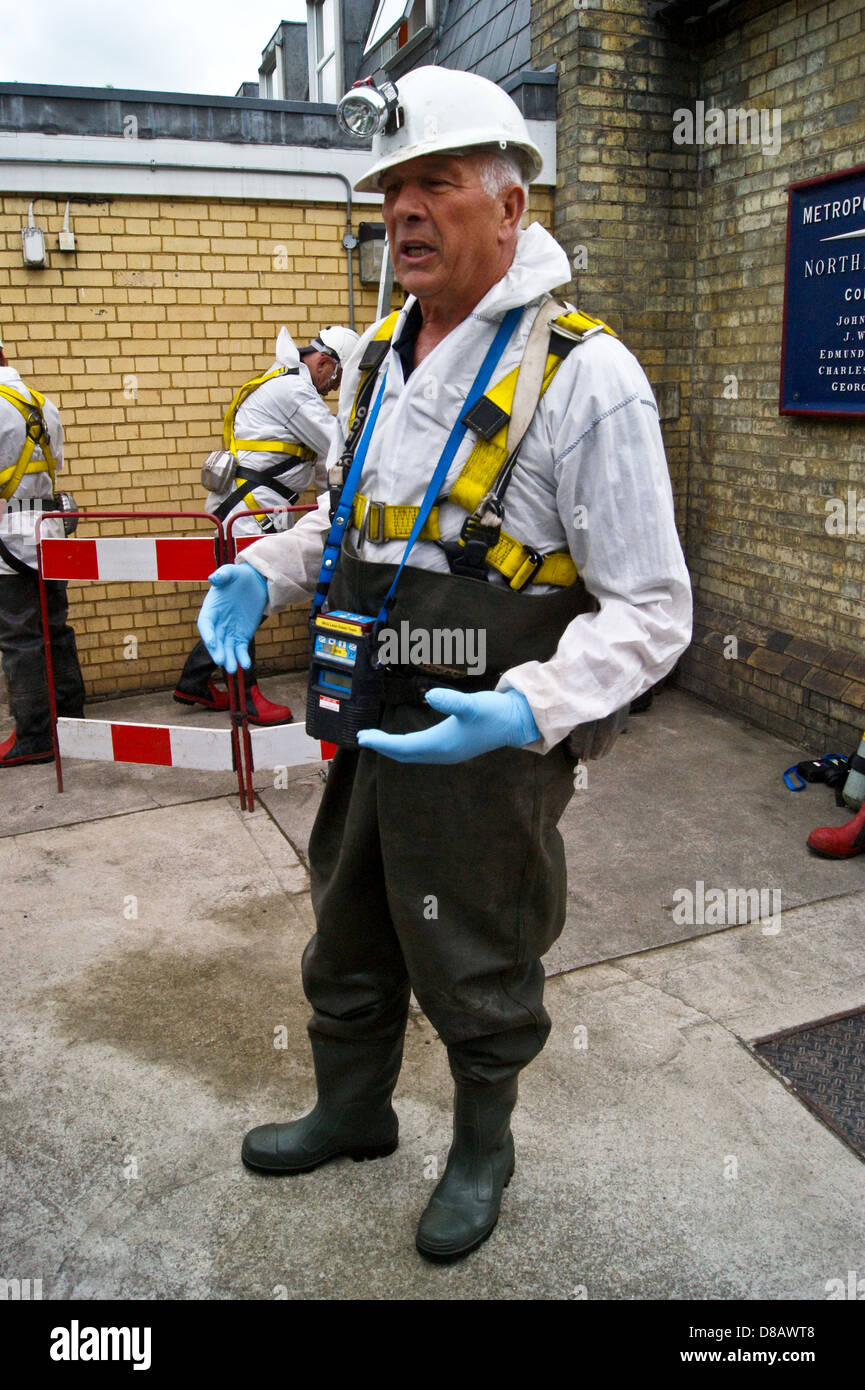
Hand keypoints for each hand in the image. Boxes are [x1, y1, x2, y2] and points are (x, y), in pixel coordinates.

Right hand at [197, 563, 268, 673]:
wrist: (255, 581)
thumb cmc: (239, 576)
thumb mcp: (230, 572)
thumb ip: (222, 575)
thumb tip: (213, 578)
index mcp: (210, 610)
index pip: (206, 624)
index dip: (208, 634)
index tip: (212, 642)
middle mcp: (218, 624)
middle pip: (215, 641)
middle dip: (218, 651)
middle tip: (221, 661)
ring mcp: (230, 631)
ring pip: (227, 648)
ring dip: (229, 659)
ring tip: (231, 669)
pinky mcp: (242, 636)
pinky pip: (240, 649)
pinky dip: (242, 658)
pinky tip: (246, 665)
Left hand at [356, 688, 539, 763]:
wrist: (518, 722)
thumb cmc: (495, 712)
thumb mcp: (473, 703)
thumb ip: (452, 701)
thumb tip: (432, 695)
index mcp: (442, 745)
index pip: (403, 747)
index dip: (381, 743)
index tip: (362, 736)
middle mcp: (443, 753)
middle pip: (404, 754)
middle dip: (382, 746)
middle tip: (362, 737)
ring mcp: (449, 754)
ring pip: (413, 755)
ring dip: (393, 748)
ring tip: (377, 739)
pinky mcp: (454, 749)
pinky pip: (422, 752)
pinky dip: (407, 747)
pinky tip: (404, 740)